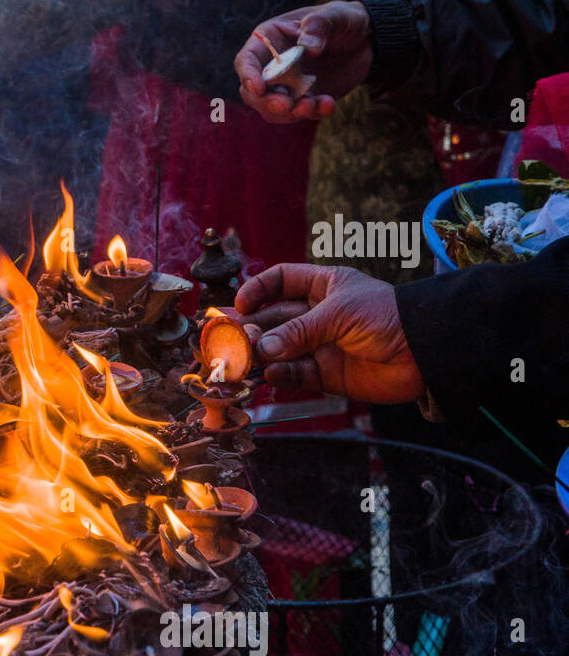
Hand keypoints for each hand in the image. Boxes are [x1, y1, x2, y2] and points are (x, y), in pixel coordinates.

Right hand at [235, 1, 372, 123]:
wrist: (366, 40)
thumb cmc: (343, 20)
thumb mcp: (335, 14)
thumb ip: (318, 24)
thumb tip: (308, 47)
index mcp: (269, 41)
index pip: (246, 61)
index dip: (248, 75)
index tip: (259, 87)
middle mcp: (271, 67)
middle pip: (253, 93)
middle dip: (267, 102)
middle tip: (287, 105)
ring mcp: (286, 87)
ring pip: (273, 110)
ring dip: (290, 113)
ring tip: (313, 105)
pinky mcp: (303, 100)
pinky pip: (300, 114)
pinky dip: (313, 113)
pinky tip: (329, 103)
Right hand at [235, 264, 425, 403]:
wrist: (423, 353)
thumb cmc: (387, 317)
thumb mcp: (339, 314)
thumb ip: (297, 331)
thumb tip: (260, 347)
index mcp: (324, 286)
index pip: (282, 280)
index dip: (259, 289)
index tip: (241, 304)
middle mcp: (317, 314)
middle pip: (273, 318)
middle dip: (253, 328)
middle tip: (233, 338)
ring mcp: (319, 345)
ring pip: (278, 349)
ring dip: (262, 354)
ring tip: (248, 358)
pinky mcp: (324, 374)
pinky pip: (294, 374)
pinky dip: (282, 375)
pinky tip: (273, 373)